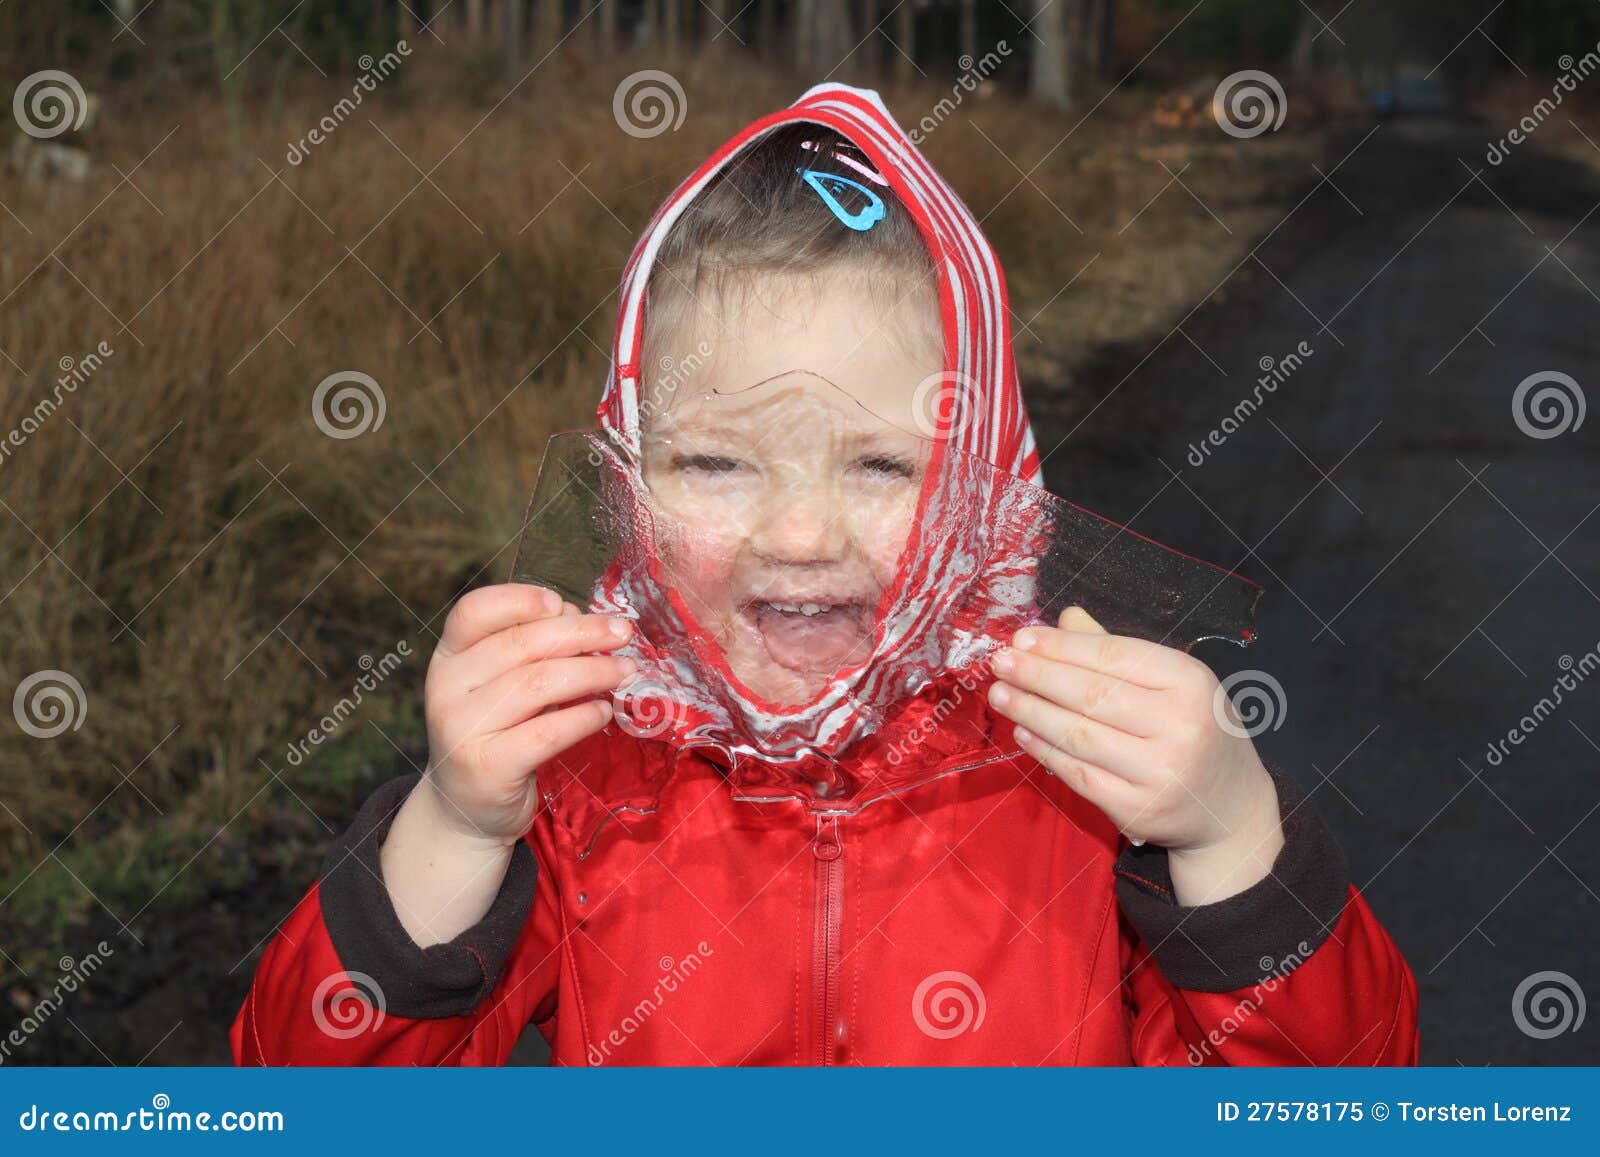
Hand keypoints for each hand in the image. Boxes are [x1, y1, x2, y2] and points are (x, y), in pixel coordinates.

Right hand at [421, 583, 634, 843]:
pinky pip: (546, 733)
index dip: (518, 599)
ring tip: (625, 672)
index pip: (474, 611)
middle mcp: (447, 688)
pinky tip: (604, 711)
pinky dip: (583, 718)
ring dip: (592, 672)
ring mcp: (463, 729)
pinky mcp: (488, 766)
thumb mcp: (499, 685)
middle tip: (623, 634)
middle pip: (520, 644)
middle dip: (581, 633)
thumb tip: (579, 617)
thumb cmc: (495, 733)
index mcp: (449, 656)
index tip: (562, 602)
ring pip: (538, 684)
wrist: (466, 809)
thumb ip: (530, 650)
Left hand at [987, 606, 1283, 904]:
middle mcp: (1180, 726)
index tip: (1021, 638)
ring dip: (1031, 712)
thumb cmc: (1195, 729)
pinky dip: (1044, 750)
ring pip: (1078, 735)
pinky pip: (1078, 774)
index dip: (1061, 646)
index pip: (1113, 657)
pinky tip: (1023, 732)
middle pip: (1091, 694)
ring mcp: (1159, 772)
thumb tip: (1063, 619)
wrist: (1229, 807)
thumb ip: (1118, 651)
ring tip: (1000, 694)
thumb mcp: (1173, 681)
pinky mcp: (1136, 809)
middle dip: (1037, 675)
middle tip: (999, 662)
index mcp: (1190, 682)